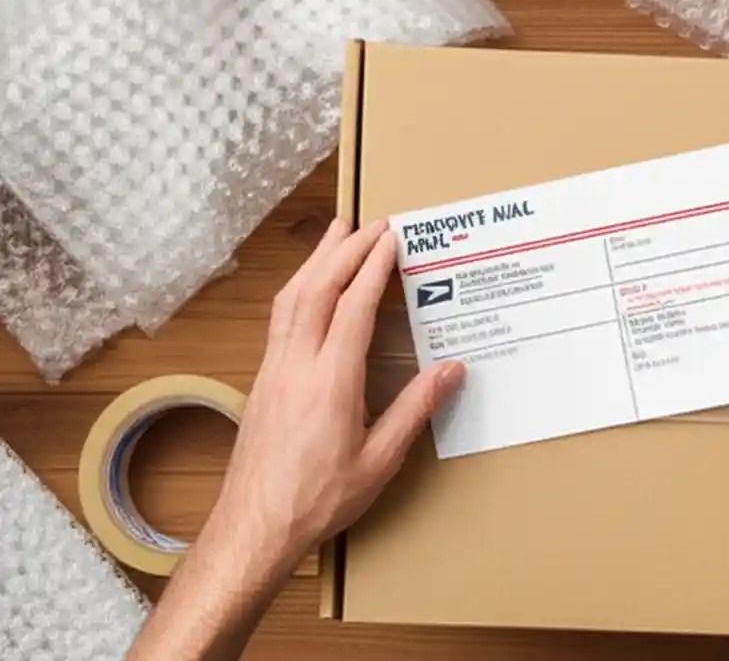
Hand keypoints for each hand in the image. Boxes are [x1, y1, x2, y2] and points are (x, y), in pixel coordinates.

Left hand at [214, 218, 464, 562]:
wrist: (255, 526)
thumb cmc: (317, 500)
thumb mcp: (380, 461)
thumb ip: (415, 410)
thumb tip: (451, 370)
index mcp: (330, 383)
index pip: (353, 307)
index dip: (373, 267)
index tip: (391, 238)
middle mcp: (296, 366)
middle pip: (317, 288)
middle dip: (346, 249)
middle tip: (370, 223)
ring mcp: (273, 370)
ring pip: (291, 298)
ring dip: (316, 260)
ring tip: (336, 233)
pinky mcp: (262, 380)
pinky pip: (280, 317)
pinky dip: (299, 287)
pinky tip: (308, 285)